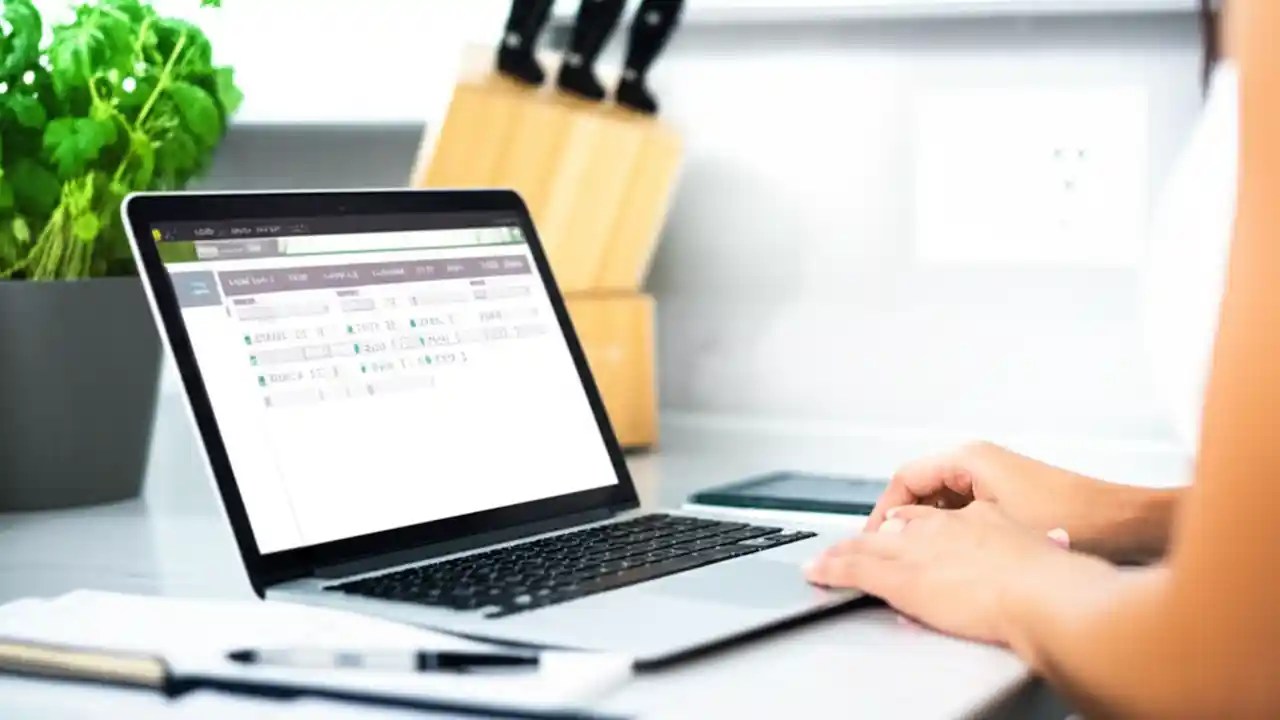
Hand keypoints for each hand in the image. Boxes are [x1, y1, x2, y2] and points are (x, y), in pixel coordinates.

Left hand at [806, 502, 1089, 644]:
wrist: (1048, 596)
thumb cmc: (1055, 583)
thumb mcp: (1041, 551)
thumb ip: (1023, 551)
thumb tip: (1037, 555)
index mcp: (978, 517)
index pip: (932, 517)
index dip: (909, 526)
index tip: (897, 533)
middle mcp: (943, 528)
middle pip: (894, 526)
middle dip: (871, 536)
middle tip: (851, 547)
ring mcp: (919, 550)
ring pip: (867, 544)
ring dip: (842, 553)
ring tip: (822, 561)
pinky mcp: (903, 577)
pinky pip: (855, 568)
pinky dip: (832, 569)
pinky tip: (817, 572)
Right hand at [867, 442, 1111, 549]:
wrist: (1127, 526)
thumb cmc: (1075, 519)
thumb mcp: (992, 526)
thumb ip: (941, 530)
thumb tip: (903, 539)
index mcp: (970, 459)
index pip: (905, 479)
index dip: (882, 513)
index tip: (871, 540)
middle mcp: (980, 463)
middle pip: (920, 491)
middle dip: (901, 524)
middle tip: (886, 555)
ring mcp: (995, 480)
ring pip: (941, 504)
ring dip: (926, 531)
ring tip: (915, 561)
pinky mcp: (1009, 499)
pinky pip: (963, 512)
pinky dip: (951, 534)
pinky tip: (951, 561)